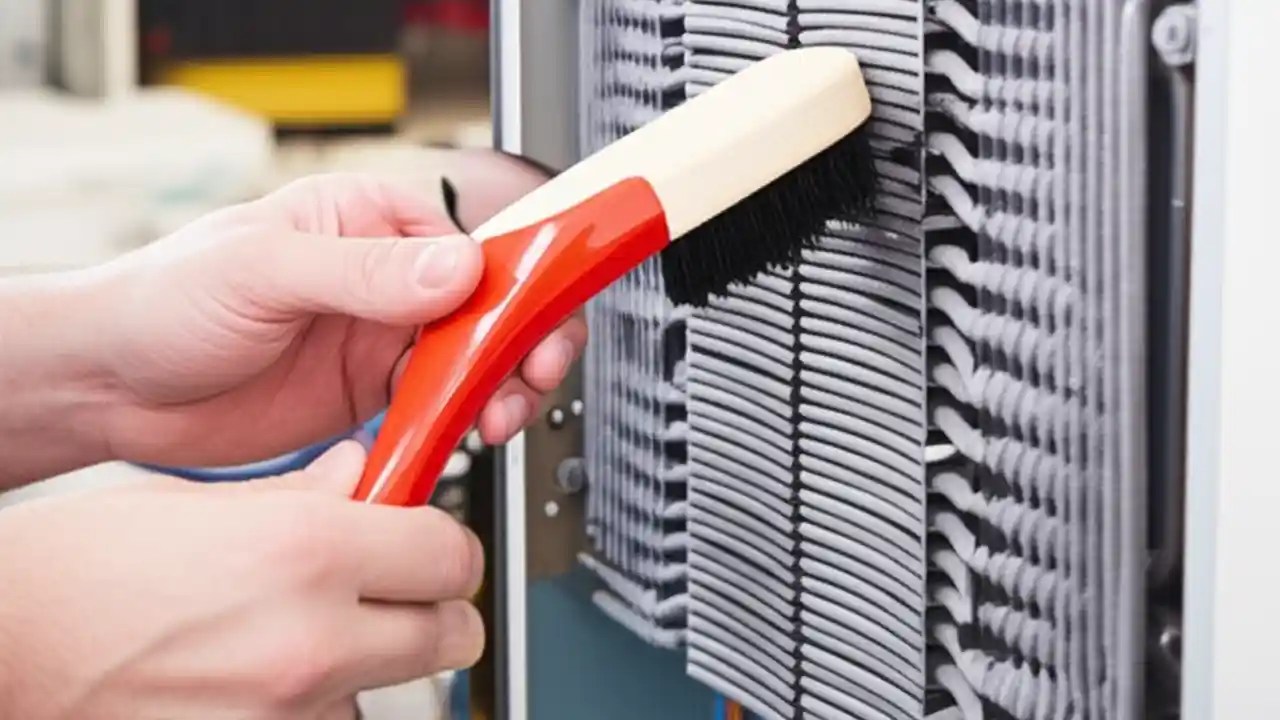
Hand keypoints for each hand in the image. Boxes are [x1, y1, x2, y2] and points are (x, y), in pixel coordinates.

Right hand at [0, 441, 482, 718]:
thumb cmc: (73, 577)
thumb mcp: (197, 504)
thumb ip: (304, 495)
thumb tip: (362, 477)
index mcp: (303, 550)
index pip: (451, 555)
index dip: (443, 547)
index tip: (430, 545)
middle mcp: (308, 639)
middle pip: (449, 633)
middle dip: (431, 610)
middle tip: (395, 594)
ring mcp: (285, 713)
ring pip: (386, 688)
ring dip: (365, 665)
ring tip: (294, 638)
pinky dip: (312, 706)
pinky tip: (257, 678)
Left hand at [81, 156, 582, 468]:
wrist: (112, 388)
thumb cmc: (164, 300)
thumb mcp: (264, 270)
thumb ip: (364, 272)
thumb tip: (456, 268)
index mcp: (369, 221)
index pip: (474, 244)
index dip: (520, 282)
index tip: (539, 318)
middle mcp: (387, 279)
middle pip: (492, 306)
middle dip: (525, 342)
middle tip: (530, 377)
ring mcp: (382, 340)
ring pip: (476, 361)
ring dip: (500, 390)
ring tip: (495, 416)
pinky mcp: (370, 396)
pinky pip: (437, 407)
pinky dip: (458, 425)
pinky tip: (457, 436)